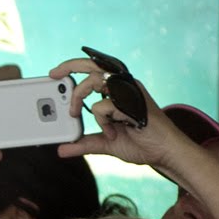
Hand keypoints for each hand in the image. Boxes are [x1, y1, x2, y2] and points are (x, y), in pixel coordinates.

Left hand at [50, 57, 184, 169]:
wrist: (164, 153)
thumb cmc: (141, 143)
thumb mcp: (104, 144)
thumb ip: (83, 143)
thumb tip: (62, 149)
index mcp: (117, 91)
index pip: (95, 70)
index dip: (74, 67)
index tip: (55, 73)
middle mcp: (124, 86)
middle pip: (95, 64)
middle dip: (71, 65)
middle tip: (54, 74)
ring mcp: (130, 92)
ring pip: (95, 80)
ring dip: (79, 97)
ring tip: (76, 114)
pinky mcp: (133, 102)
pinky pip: (105, 105)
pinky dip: (102, 121)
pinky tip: (113, 131)